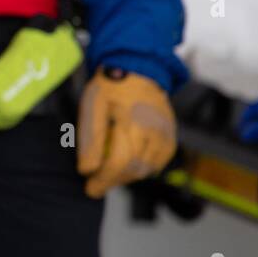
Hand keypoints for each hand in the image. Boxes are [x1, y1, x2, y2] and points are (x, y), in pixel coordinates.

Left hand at [77, 68, 176, 198]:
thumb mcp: (92, 107)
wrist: (138, 68)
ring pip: (148, 169)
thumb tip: (87, 169)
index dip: (104, 180)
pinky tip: (127, 163)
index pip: (120, 163)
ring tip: (108, 172)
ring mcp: (166, 134)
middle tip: (96, 184)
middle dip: (113, 180)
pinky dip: (142, 168)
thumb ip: (90, 139)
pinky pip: (159, 162)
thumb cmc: (110, 85)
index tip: (90, 188)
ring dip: (127, 176)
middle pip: (135, 169)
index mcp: (133, 122)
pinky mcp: (171, 136)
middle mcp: (154, 131)